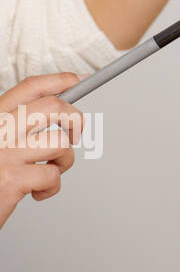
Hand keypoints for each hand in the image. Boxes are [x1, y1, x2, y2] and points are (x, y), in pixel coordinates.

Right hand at [0, 72, 84, 229]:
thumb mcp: (0, 144)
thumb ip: (19, 126)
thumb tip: (59, 106)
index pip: (29, 88)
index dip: (59, 81)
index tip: (79, 80)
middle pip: (52, 106)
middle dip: (74, 119)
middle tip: (74, 134)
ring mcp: (4, 154)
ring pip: (59, 142)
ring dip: (62, 160)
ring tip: (47, 170)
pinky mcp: (12, 179)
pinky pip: (53, 175)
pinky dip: (51, 187)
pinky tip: (36, 192)